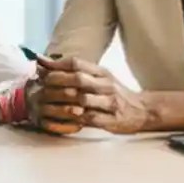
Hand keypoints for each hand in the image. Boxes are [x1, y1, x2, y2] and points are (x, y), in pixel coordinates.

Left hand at [35, 56, 149, 133]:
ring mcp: (110, 102)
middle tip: (41, 84)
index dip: (56, 64)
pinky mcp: (112, 120)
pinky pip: (90, 118)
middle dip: (56, 80)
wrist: (143, 109)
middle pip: (78, 79)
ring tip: (49, 102)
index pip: (77, 63)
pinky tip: (64, 118)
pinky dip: (75, 118)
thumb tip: (47, 63)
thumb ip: (77, 71)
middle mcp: (106, 85)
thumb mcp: (100, 77)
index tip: (40, 66)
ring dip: (64, 101)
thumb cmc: (114, 93)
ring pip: (83, 99)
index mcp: (102, 73)